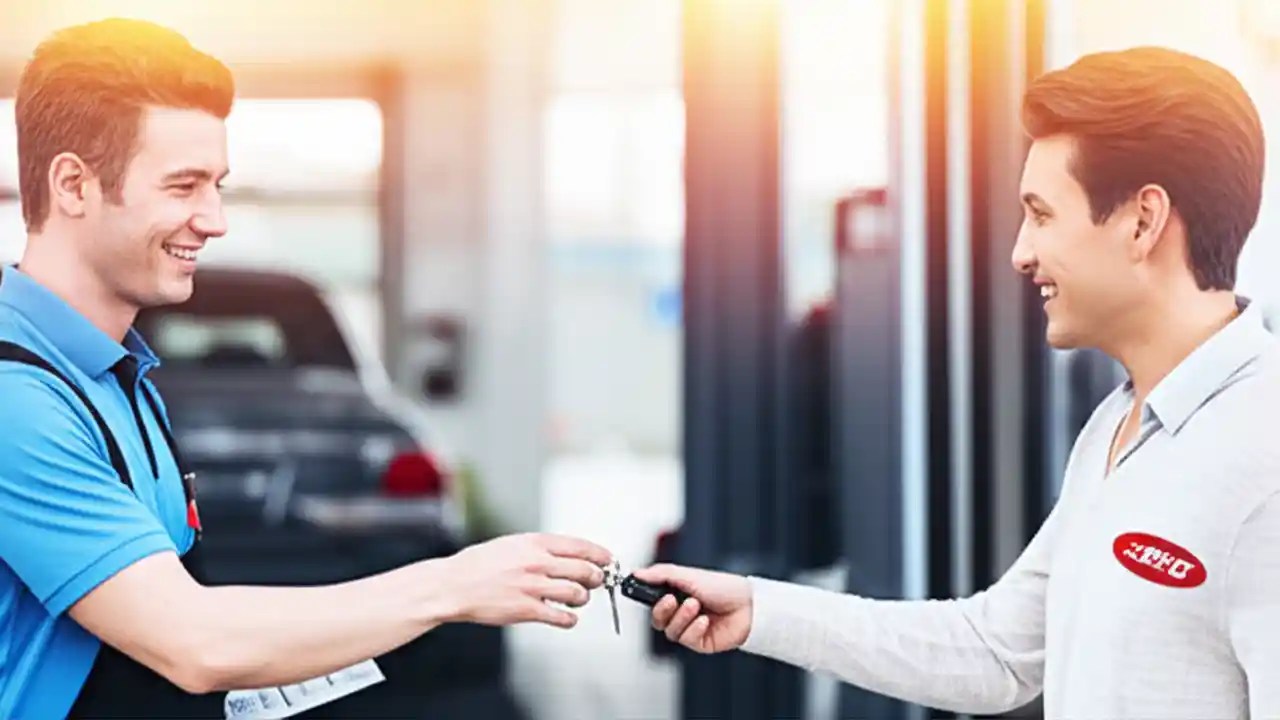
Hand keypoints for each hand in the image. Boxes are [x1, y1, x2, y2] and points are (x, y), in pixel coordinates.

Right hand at [439, 532, 612, 628]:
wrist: (453, 585)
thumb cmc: (479, 565)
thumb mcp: (512, 544)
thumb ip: (540, 548)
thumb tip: (567, 554)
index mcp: (535, 543)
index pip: (580, 546)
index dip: (600, 554)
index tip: (608, 560)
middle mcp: (537, 563)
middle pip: (585, 570)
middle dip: (597, 578)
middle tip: (596, 581)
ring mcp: (533, 587)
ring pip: (578, 594)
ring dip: (582, 598)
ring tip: (576, 599)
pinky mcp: (526, 610)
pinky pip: (561, 617)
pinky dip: (569, 619)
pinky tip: (565, 617)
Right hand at [633, 563, 752, 653]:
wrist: (748, 604)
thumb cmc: (723, 587)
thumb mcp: (688, 575)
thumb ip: (661, 574)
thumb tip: (637, 572)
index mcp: (677, 595)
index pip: (653, 602)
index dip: (649, 600)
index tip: (645, 592)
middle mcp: (682, 613)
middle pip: (658, 620)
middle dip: (662, 611)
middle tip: (671, 600)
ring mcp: (691, 629)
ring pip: (670, 631)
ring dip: (681, 618)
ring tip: (696, 606)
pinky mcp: (700, 643)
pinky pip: (686, 640)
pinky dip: (693, 629)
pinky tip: (705, 620)